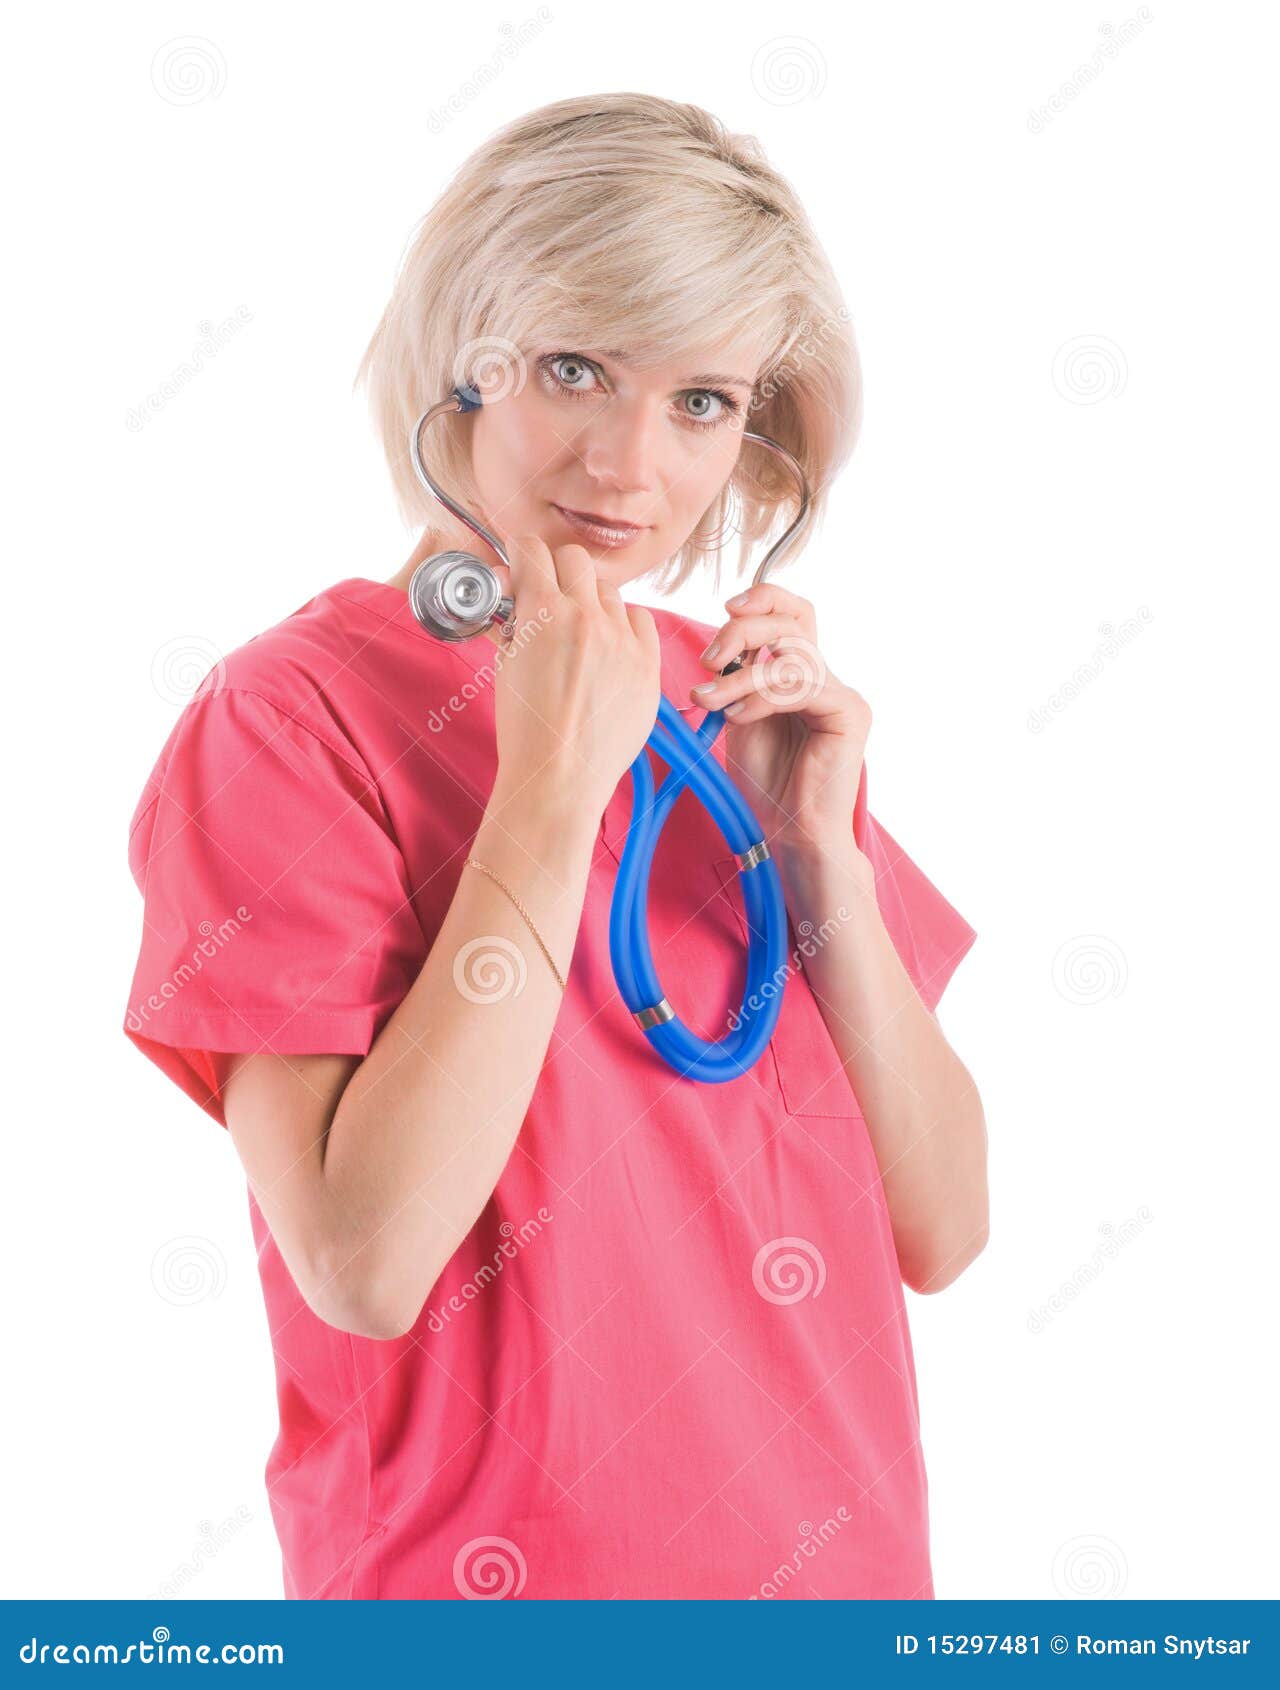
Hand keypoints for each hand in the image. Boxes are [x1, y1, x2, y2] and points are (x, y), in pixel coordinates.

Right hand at [490, 535, 660, 813]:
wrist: (560, 777)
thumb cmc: (526, 730)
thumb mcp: (505, 666)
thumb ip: (512, 621)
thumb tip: (513, 590)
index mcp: (542, 614)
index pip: (533, 548)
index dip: (523, 554)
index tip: (523, 565)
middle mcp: (586, 618)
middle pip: (575, 559)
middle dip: (558, 571)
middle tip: (551, 597)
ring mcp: (622, 640)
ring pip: (609, 591)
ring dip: (592, 602)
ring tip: (580, 636)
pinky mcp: (647, 663)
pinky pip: (640, 620)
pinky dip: (624, 626)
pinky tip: (611, 648)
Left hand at [689, 583, 869, 858]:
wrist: (788, 835)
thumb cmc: (765, 786)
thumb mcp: (740, 718)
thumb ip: (737, 680)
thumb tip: (717, 648)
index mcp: (801, 675)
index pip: (793, 615)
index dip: (765, 598)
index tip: (727, 607)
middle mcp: (826, 678)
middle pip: (792, 623)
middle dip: (742, 632)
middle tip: (707, 661)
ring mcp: (841, 694)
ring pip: (790, 656)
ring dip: (740, 675)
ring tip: (711, 700)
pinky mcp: (849, 712)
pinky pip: (801, 685)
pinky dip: (762, 696)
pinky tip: (738, 717)